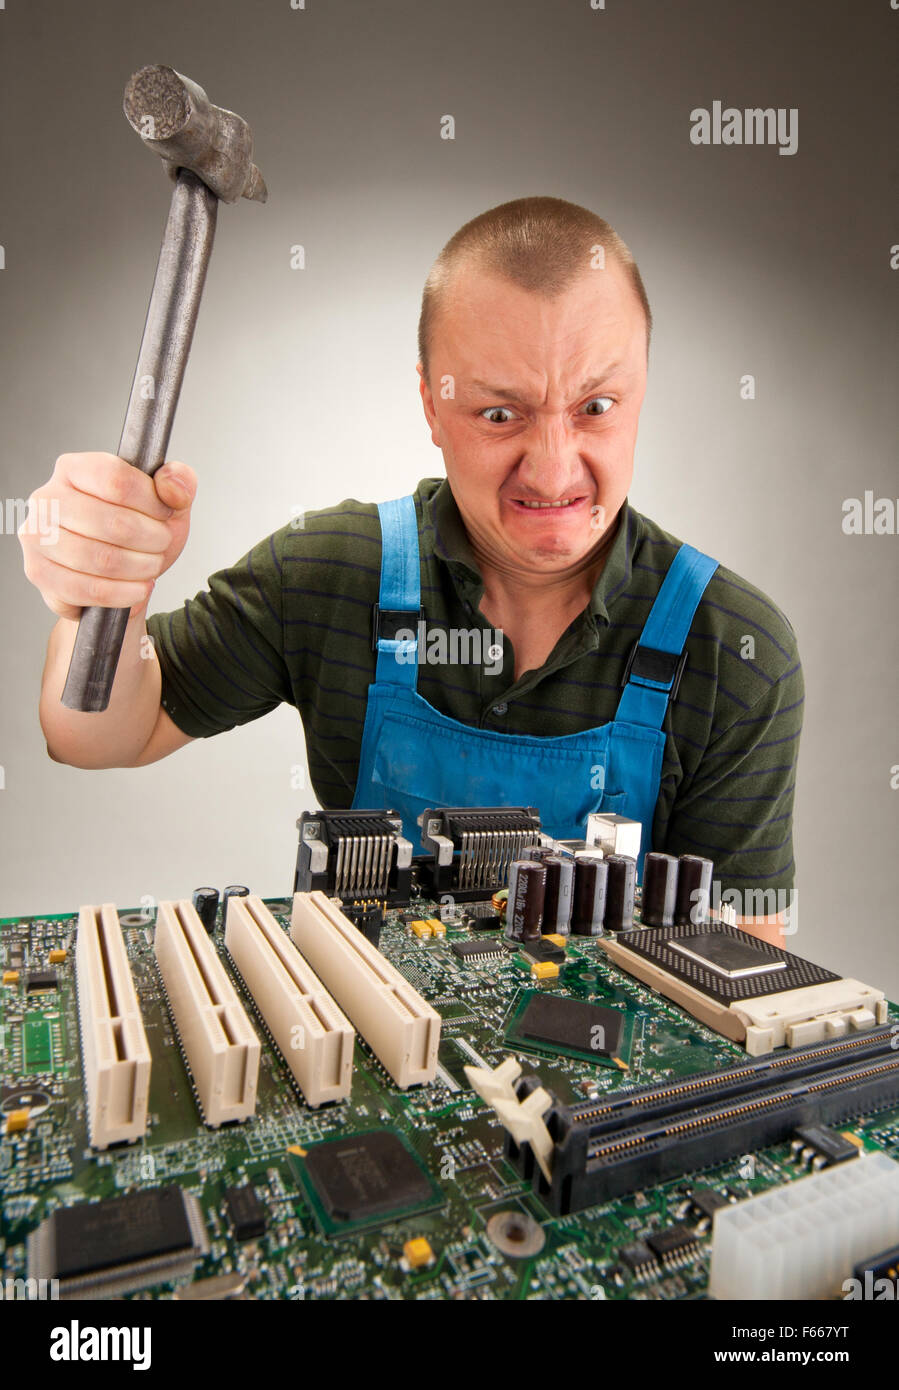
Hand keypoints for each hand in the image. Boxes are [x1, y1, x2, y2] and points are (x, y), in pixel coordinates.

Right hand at [19, 452, 195, 621]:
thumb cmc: (136, 533)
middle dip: (150, 539)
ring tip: (150, 566)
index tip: (164, 514)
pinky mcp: (40, 573)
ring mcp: (38, 537)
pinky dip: (122, 593)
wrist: (118, 574)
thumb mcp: (166, 503)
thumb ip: (178, 482)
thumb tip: (173, 482)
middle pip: (111, 522)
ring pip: (99, 558)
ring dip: (139, 567)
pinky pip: (86, 589)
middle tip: (161, 544)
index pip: (116, 479)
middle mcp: (48, 499)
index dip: (151, 501)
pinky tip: (138, 588)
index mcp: (73, 469)